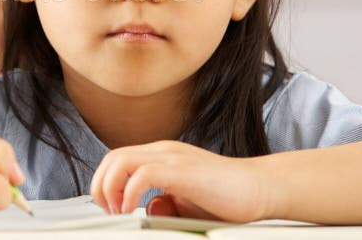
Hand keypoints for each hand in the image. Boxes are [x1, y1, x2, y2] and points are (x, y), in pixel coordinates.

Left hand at [90, 140, 274, 222]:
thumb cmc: (227, 196)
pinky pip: (144, 174)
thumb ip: (165, 203)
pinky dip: (129, 192)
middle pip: (113, 157)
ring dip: (110, 187)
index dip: (105, 182)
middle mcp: (163, 151)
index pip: (118, 158)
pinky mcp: (183, 171)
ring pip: (121, 160)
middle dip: (100, 185)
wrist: (260, 188)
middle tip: (107, 210)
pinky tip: (133, 209)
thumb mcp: (186, 202)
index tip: (108, 207)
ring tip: (117, 210)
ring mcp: (172, 158)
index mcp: (161, 156)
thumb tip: (145, 210)